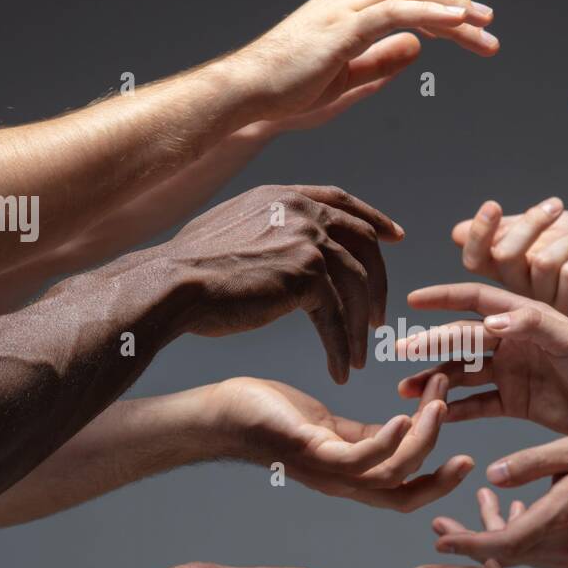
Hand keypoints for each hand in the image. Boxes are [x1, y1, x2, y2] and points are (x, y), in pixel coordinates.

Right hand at [167, 183, 400, 382]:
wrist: (172, 285)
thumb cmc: (189, 268)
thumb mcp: (230, 227)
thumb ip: (266, 226)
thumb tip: (279, 240)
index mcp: (284, 196)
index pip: (342, 202)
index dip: (374, 220)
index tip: (395, 237)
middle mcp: (301, 211)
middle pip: (363, 244)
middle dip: (377, 281)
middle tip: (378, 316)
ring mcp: (307, 241)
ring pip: (355, 286)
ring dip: (359, 325)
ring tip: (358, 355)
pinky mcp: (307, 276)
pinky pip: (336, 317)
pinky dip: (341, 348)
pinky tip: (340, 370)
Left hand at [214, 373, 473, 511]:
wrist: (224, 414)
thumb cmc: (272, 417)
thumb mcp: (330, 428)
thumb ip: (365, 435)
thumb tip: (399, 429)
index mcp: (351, 476)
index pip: (404, 491)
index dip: (437, 483)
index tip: (465, 459)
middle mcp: (343, 483)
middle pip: (405, 496)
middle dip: (440, 479)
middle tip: (467, 454)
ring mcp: (328, 472)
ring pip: (391, 473)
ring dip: (422, 442)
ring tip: (438, 405)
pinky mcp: (312, 454)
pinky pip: (359, 458)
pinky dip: (387, 439)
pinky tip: (403, 414)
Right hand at [237, 0, 497, 122]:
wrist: (251, 94)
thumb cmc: (289, 92)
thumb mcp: (349, 78)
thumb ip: (382, 61)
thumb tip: (417, 47)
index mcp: (345, 5)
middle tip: (488, 6)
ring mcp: (344, 7)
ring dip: (451, 5)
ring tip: (484, 22)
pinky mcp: (344, 26)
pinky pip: (397, 10)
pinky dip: (431, 11)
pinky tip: (458, 21)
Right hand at [398, 283, 567, 447]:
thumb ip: (531, 326)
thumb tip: (488, 321)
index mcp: (525, 317)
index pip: (477, 301)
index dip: (445, 298)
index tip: (413, 299)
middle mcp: (514, 341)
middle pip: (463, 339)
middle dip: (430, 344)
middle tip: (399, 349)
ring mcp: (512, 372)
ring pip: (464, 374)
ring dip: (436, 380)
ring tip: (407, 390)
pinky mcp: (515, 402)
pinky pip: (478, 405)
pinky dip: (456, 410)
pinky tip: (435, 415)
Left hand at [431, 438, 567, 567]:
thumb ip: (530, 463)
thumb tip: (489, 475)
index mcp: (560, 519)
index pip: (504, 544)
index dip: (468, 545)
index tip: (438, 543)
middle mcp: (562, 547)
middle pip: (502, 555)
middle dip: (468, 542)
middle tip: (438, 526)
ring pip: (517, 555)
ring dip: (492, 535)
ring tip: (475, 507)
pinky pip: (534, 554)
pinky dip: (516, 536)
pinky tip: (511, 510)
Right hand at [452, 200, 567, 320]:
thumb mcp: (545, 227)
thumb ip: (509, 229)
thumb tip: (456, 232)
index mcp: (506, 271)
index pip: (475, 258)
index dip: (479, 234)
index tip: (493, 206)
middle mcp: (518, 292)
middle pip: (506, 255)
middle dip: (532, 223)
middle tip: (555, 206)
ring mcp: (543, 307)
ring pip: (543, 261)